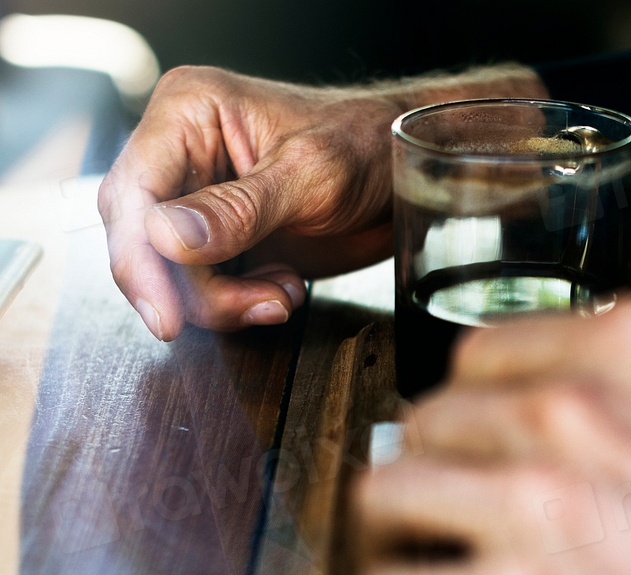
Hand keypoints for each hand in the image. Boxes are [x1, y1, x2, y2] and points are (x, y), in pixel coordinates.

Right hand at [98, 64, 546, 340]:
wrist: (409, 171)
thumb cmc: (369, 146)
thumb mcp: (310, 175)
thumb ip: (239, 209)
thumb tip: (165, 237)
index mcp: (189, 114)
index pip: (134, 194)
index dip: (141, 261)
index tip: (167, 315)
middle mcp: (183, 155)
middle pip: (143, 242)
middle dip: (194, 289)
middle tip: (255, 307)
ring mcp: (201, 200)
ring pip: (173, 274)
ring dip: (224, 301)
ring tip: (283, 294)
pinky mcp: (224, 238)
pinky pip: (206, 287)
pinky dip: (241, 303)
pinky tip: (284, 290)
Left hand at [352, 296, 630, 574]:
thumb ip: (615, 397)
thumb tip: (517, 414)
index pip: (480, 351)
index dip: (472, 405)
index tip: (471, 438)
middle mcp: (573, 407)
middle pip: (431, 419)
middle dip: (437, 465)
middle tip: (447, 506)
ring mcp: (536, 499)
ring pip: (388, 492)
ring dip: (399, 531)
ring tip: (420, 559)